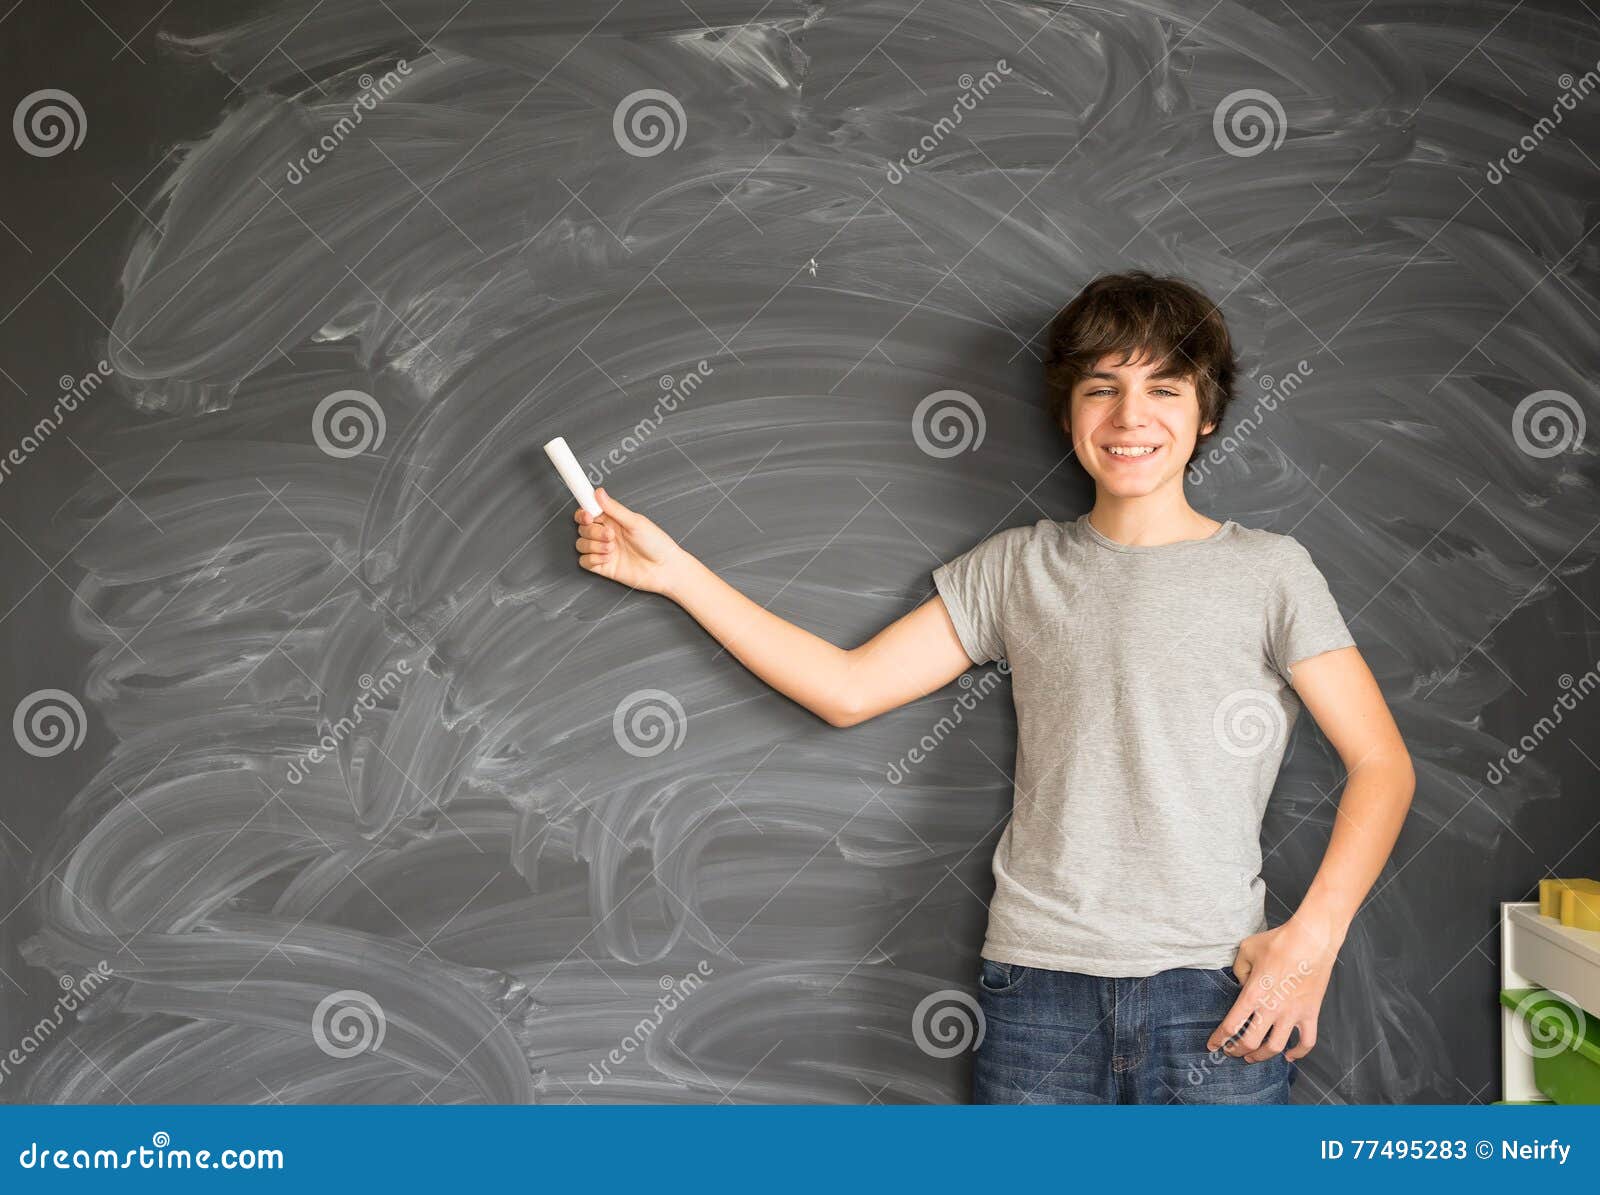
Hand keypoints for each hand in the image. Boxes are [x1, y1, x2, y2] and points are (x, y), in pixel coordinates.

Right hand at [573, 487, 686, 594]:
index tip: (587, 515)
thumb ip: (614, 509)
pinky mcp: (603, 566)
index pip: (589, 511)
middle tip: (610, 534)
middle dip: (593, 531)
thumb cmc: (657, 544)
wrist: (664, 569)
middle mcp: (606, 534)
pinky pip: (584, 562)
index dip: (583, 512)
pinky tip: (608, 558)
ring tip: (611, 548)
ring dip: (594, 545)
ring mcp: (604, 550)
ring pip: (581, 544)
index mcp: (613, 520)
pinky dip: (593, 559)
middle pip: (583, 528)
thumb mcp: (636, 522)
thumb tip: (599, 492)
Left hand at [1206, 913, 1344, 1063]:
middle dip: (1237, 1051)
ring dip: (1262, 1056)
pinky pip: (1307, 1042)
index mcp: (1253, 994)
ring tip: (1253, 1057)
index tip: (1212, 1045)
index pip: (1230, 1025)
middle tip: (1231, 1052)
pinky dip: (1299, 1053)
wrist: (1311, 939)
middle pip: (1250, 1042)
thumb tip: (1242, 984)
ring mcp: (1292, 1014)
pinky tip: (1290, 1056)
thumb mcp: (1246, 950)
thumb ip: (1238, 970)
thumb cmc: (1278, 942)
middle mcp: (1271, 1009)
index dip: (1219, 1039)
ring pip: (1275, 1048)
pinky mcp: (1310, 1014)